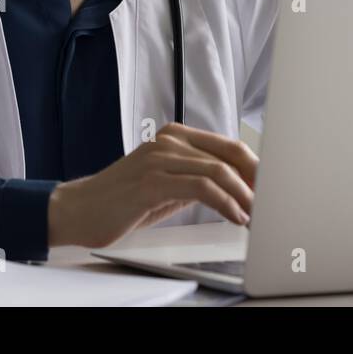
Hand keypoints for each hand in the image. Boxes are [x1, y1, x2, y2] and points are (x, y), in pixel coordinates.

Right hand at [47, 122, 256, 248]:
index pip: (228, 146)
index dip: (255, 167)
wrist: (78, 209)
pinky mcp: (152, 181)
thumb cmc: (120, 200)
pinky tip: (236, 216)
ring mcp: (159, 158)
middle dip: (258, 179)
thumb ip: (195, 180)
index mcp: (174, 137)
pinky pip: (201, 188)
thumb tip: (235, 189)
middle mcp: (169, 141)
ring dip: (246, 195)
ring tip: (257, 214)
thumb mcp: (165, 185)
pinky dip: (226, 203)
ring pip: (219, 170)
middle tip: (274, 200)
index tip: (272, 189)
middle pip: (230, 154)